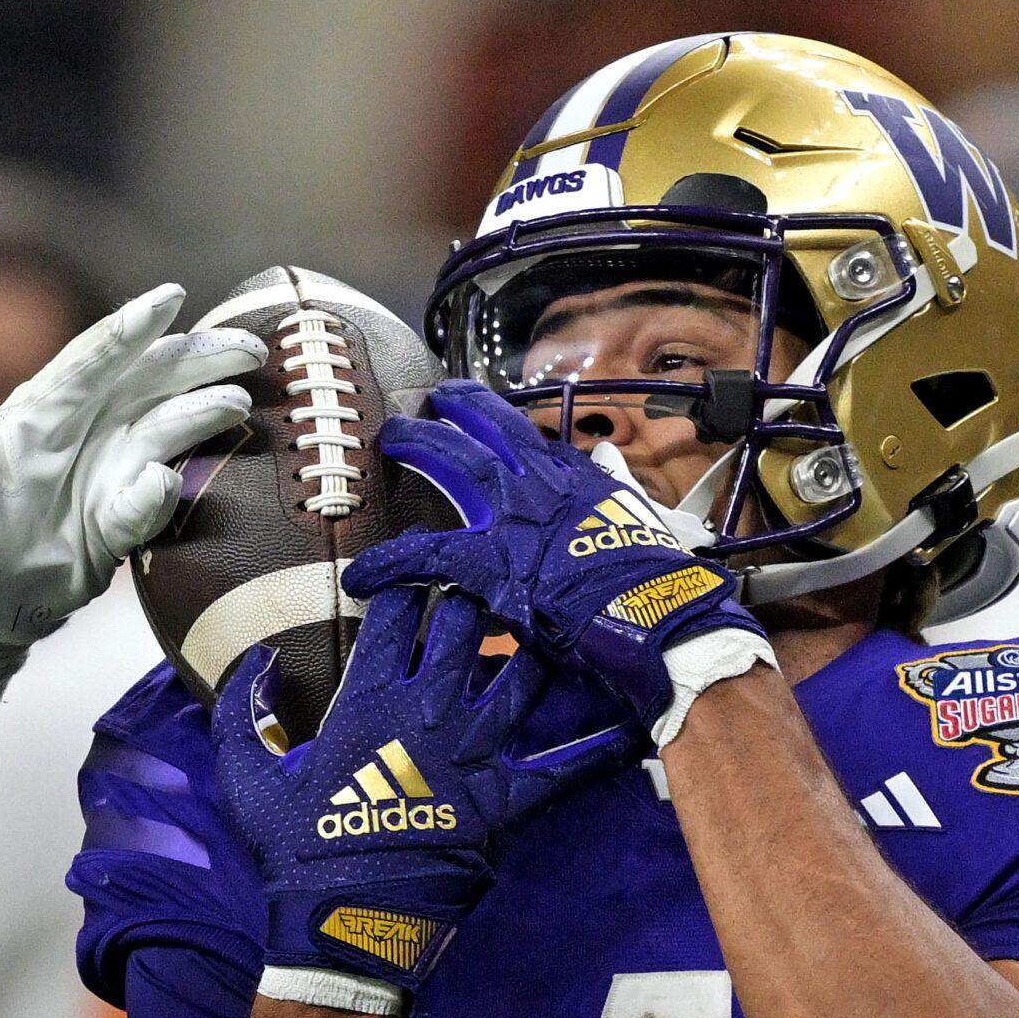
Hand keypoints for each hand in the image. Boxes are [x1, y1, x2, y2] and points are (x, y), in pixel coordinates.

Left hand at [0, 285, 261, 649]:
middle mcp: (77, 433)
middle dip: (193, 356)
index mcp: (32, 422)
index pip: (86, 364)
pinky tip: (204, 466)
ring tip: (243, 402)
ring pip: (164, 422)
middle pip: (144, 379)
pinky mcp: (121, 512)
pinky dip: (179, 480)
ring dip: (204, 409)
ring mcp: (104, 468)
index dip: (128, 331)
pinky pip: (158, 490)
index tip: (170, 297)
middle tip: (247, 347)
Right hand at [208, 586, 631, 1001]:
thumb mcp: (246, 777)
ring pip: (527, 671)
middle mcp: (432, 711)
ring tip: (550, 618)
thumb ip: (244, 711)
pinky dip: (608, 743)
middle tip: (488, 579)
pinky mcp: (512, 800)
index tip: (414, 569)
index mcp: (371, 698)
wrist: (346, 922)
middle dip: (480, 590)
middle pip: (472, 621)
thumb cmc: (295, 850)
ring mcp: (480, 753)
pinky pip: (573, 765)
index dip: (409, 578)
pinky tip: (640, 715)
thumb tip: (257, 661)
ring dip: (540, 642)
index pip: (401, 610)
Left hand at [347, 379, 773, 739]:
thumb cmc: (655, 581)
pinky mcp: (490, 561)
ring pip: (455, 463)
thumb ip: (613, 491)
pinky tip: (360, 573)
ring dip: (420, 445)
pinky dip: (389, 564)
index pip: (532, 440)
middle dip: (457, 410)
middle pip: (490, 429)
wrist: (658, 615)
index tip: (484, 410)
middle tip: (428, 402)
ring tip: (389, 437)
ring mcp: (514, 516)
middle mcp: (544, 484)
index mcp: (579, 478)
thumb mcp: (639, 522)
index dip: (503, 422)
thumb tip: (608, 466)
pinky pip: (425, 555)